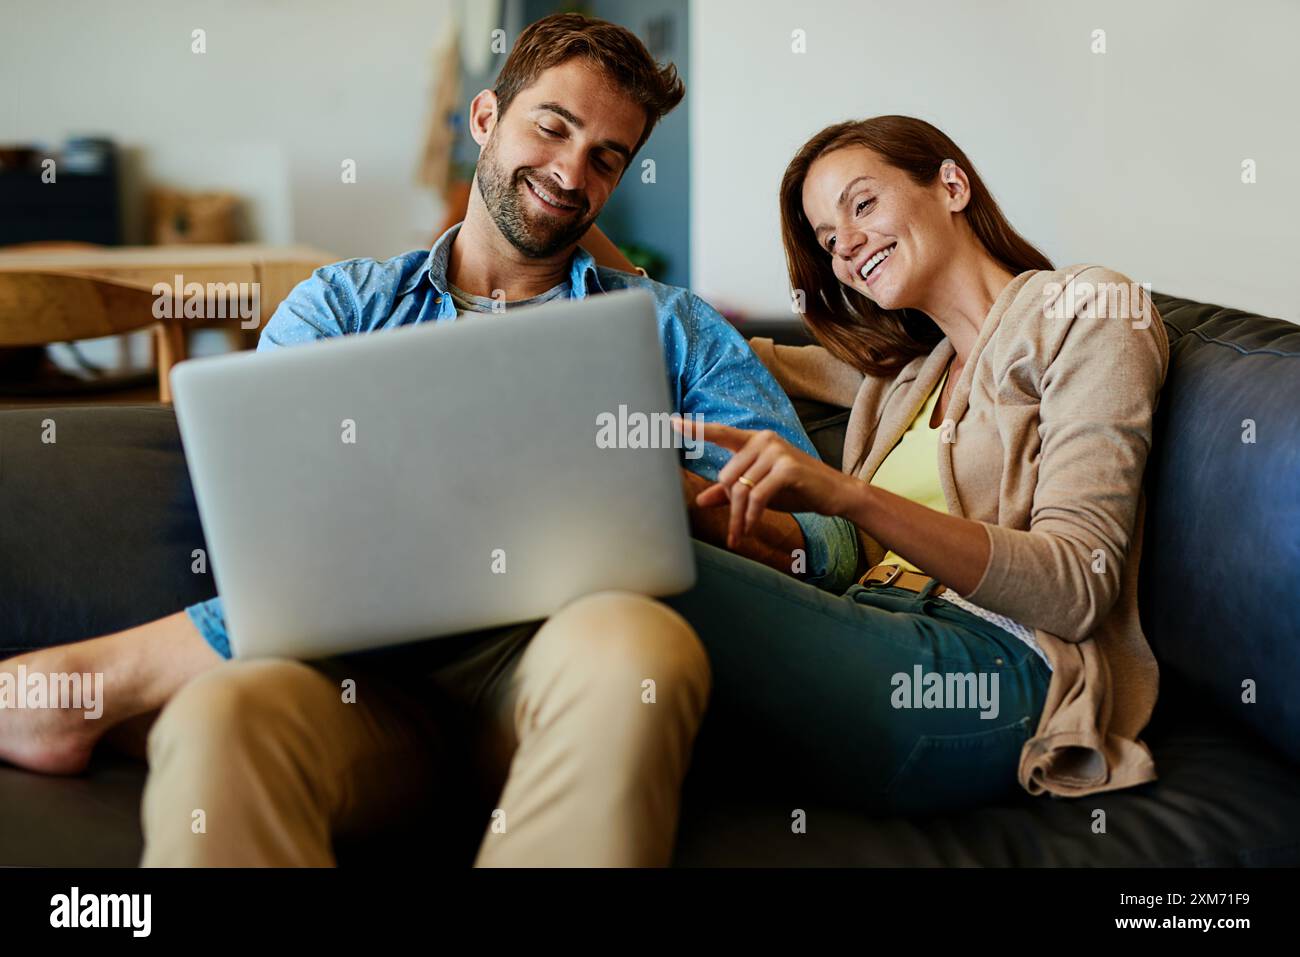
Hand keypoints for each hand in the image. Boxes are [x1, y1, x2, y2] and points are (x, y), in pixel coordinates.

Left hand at [670, 416, 854, 548]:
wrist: (835, 493)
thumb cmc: (796, 489)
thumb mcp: (760, 489)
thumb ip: (730, 491)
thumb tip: (700, 500)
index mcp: (754, 440)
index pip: (719, 433)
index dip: (694, 429)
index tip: (670, 423)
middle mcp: (764, 440)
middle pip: (727, 477)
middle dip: (729, 506)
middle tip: (737, 526)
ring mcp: (776, 452)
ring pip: (740, 489)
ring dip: (738, 517)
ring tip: (740, 534)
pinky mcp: (787, 468)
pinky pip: (756, 497)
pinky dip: (751, 516)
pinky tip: (750, 527)